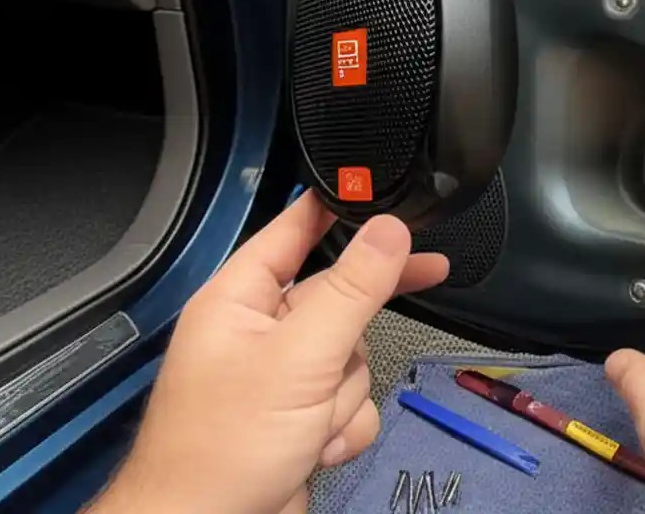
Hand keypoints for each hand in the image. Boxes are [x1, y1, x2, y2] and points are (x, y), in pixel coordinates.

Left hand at [88, 193, 447, 513]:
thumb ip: (351, 291)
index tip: (387, 193)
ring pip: (353, 358)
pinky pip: (352, 405)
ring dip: (345, 395)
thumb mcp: (300, 358)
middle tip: (425, 275)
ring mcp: (282, 380)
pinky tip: (316, 447)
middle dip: (353, 336)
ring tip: (311, 421)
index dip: (342, 210)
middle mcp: (258, 334)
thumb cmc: (219, 451)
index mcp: (239, 300)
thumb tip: (388, 232)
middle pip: (340, 299)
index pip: (295, 230)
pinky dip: (344, 428)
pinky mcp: (301, 419)